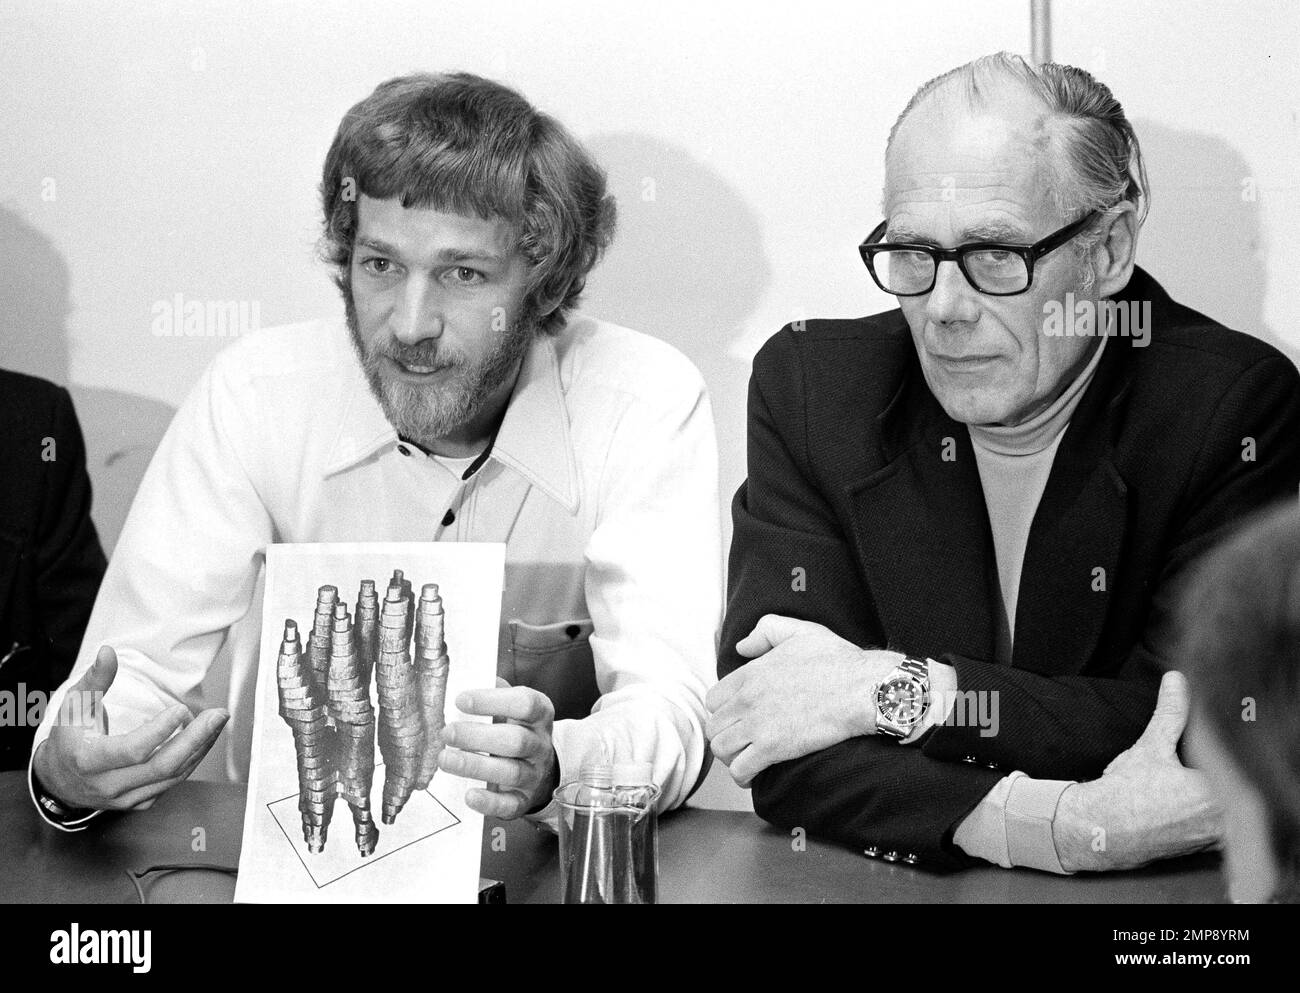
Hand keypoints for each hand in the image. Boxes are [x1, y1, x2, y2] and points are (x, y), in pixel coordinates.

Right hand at [33, 645, 229, 811]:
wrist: (60, 780)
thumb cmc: (70, 738)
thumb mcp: (75, 706)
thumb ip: (95, 679)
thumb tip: (108, 652)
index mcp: (90, 760)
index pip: (132, 750)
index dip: (160, 731)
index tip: (180, 709)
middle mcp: (108, 784)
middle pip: (162, 766)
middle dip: (195, 739)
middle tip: (218, 715)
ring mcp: (125, 797)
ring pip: (172, 776)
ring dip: (201, 748)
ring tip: (217, 722)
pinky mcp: (139, 802)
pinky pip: (172, 783)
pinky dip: (192, 760)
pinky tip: (204, 740)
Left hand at [437, 679, 556, 818]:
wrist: (539, 766)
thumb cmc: (515, 728)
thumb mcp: (512, 706)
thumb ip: (494, 692)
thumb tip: (465, 675)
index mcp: (540, 714)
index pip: (525, 704)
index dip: (493, 701)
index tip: (461, 700)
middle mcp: (540, 744)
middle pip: (516, 741)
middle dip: (478, 736)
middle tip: (447, 732)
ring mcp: (534, 773)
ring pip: (511, 772)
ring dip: (475, 765)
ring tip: (445, 759)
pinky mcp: (523, 799)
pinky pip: (511, 804)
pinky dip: (490, 802)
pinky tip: (469, 795)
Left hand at [706, 614, 892, 786]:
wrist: (860, 689)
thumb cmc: (837, 661)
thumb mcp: (799, 631)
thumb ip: (766, 631)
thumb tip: (743, 646)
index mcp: (750, 674)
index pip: (713, 698)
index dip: (723, 710)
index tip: (735, 717)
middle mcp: (747, 700)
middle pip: (714, 726)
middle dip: (724, 734)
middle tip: (740, 740)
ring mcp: (757, 725)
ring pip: (721, 748)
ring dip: (731, 755)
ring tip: (744, 757)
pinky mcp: (772, 749)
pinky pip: (741, 769)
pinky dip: (742, 775)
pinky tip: (752, 774)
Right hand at [1054, 671, 1222, 871]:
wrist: (1099, 831)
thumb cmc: (1124, 795)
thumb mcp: (1150, 747)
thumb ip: (1171, 712)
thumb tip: (1176, 682)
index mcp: (1217, 793)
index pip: (1236, 765)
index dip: (1222, 753)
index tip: (1205, 748)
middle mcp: (1222, 820)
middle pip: (1234, 787)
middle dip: (1218, 772)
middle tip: (1188, 766)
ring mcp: (1213, 838)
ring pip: (1228, 810)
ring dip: (1215, 796)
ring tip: (1183, 785)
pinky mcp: (1202, 847)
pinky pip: (1218, 828)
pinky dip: (1209, 814)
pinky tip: (1183, 804)